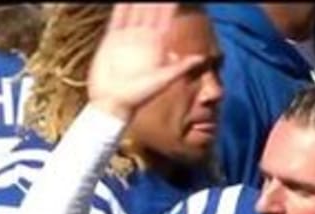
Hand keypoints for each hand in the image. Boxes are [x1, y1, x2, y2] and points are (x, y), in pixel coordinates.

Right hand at [87, 3, 207, 120]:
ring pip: (135, 10)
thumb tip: (201, 58)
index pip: (165, 18)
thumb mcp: (161, 80)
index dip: (170, 4)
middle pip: (151, 9)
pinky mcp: (113, 38)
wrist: (112, 102)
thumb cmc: (138, 95)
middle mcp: (144, 38)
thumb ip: (180, 68)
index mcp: (157, 44)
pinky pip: (118, 17)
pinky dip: (122, 5)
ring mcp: (128, 36)